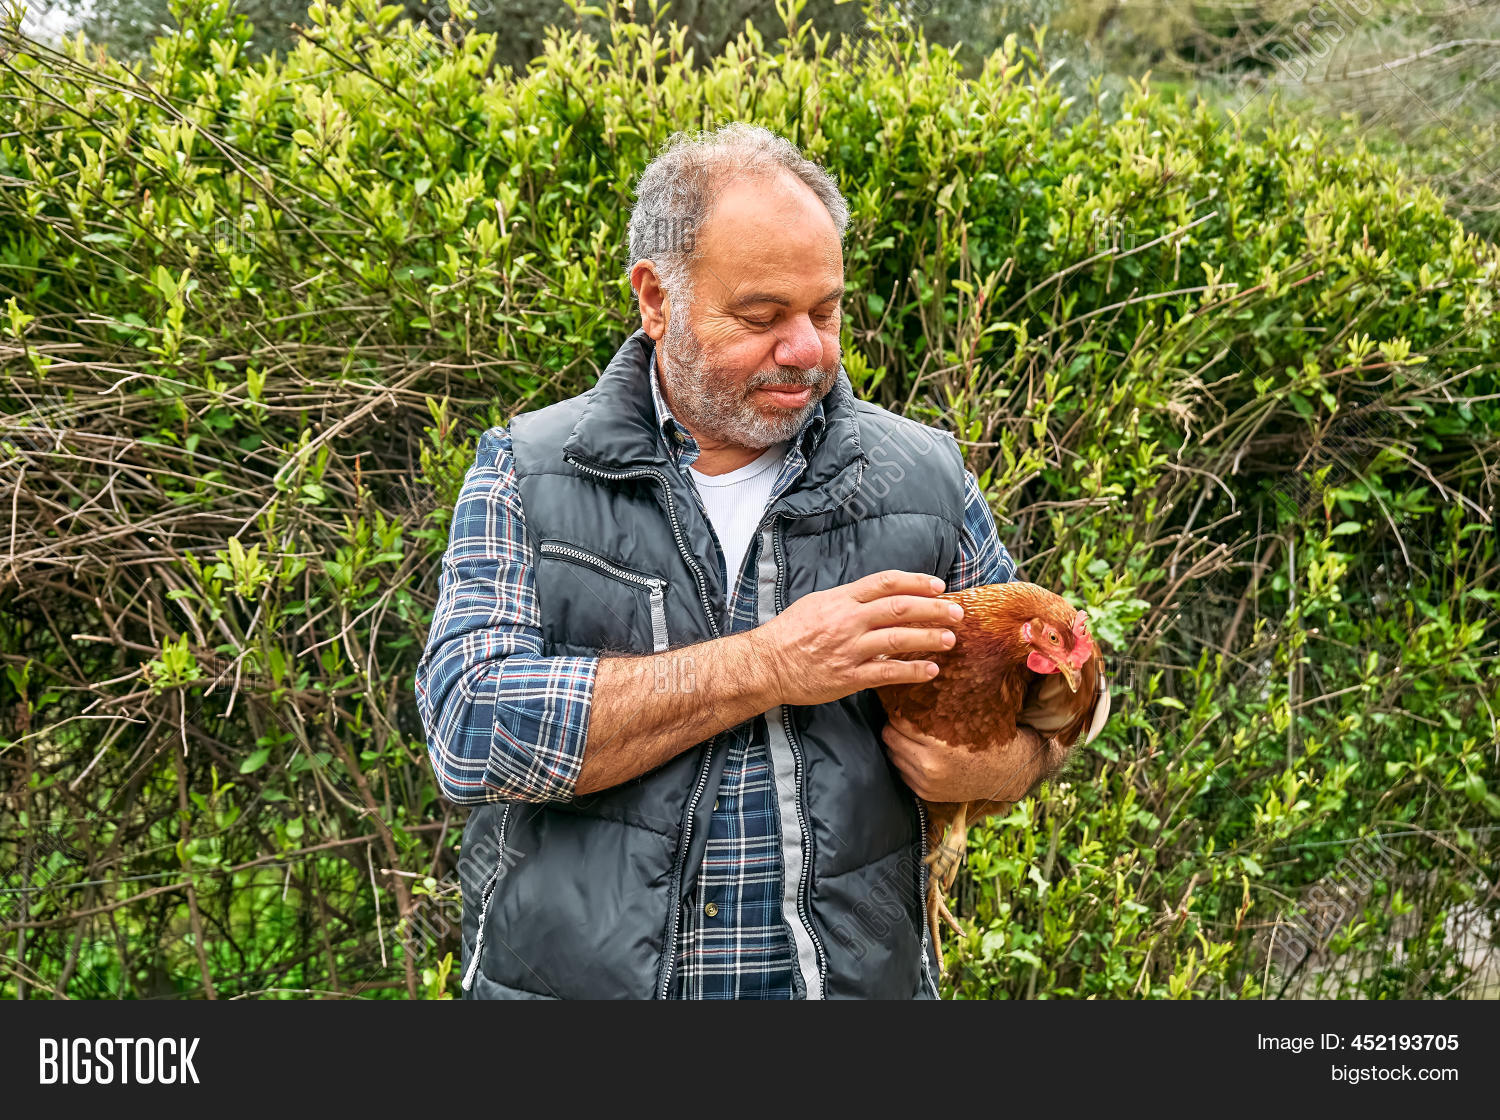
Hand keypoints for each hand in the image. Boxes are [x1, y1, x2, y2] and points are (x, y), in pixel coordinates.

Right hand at [752, 570, 962, 707]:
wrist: (767, 664)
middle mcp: (848, 621)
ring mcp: (849, 649)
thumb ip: (850, 599)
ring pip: (898, 640)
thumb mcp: (818, 603)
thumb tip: (882, 596)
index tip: (939, 586)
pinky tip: (931, 670)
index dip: (916, 582)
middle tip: (957, 612)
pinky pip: (887, 673)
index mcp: (841, 599)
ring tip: (950, 639)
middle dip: (933, 609)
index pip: (886, 583)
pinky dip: (912, 671)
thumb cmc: (791, 633)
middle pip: (900, 609)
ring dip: (929, 638)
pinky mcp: (848, 677)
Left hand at [882, 711, 1044, 803]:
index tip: (900, 706)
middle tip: (900, 719)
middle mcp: (929, 768)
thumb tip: (909, 690)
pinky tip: (915, 753)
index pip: (898, 723)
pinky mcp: (924, 794)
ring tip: (907, 736)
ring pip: (892, 756)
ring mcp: (925, 783)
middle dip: (893, 728)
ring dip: (896, 745)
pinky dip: (904, 762)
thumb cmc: (984, 741)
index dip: (897, 712)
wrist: (1003, 773)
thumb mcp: (964, 722)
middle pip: (890, 739)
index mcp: (938, 748)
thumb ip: (936, 711)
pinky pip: (901, 772)